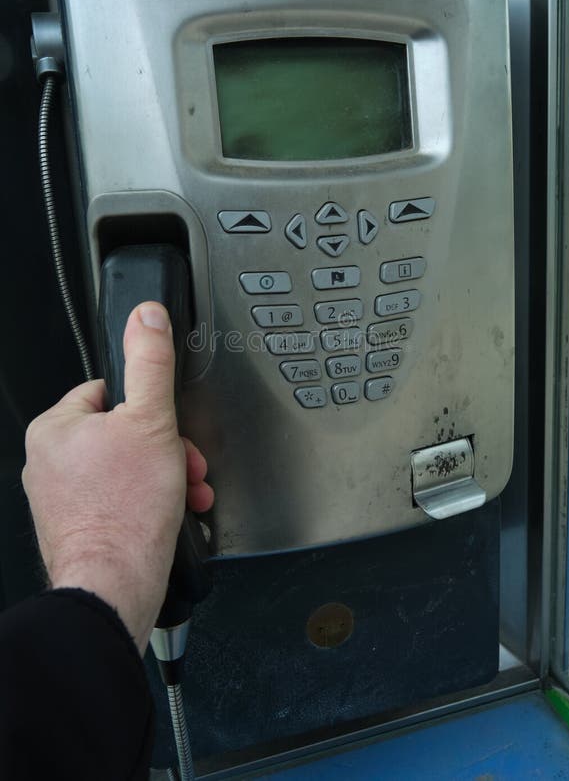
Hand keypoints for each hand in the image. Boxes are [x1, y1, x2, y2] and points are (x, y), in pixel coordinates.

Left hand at [22, 302, 212, 653]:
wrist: (116, 586)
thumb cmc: (126, 513)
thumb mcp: (152, 421)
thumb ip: (150, 363)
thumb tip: (146, 316)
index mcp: (55, 428)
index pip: (110, 390)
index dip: (149, 407)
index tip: (166, 427)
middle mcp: (50, 461)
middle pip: (124, 433)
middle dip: (165, 449)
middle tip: (183, 464)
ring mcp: (63, 497)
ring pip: (127, 467)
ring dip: (166, 476)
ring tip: (183, 492)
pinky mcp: (79, 525)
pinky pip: (121, 498)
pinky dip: (151, 502)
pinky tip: (170, 512)